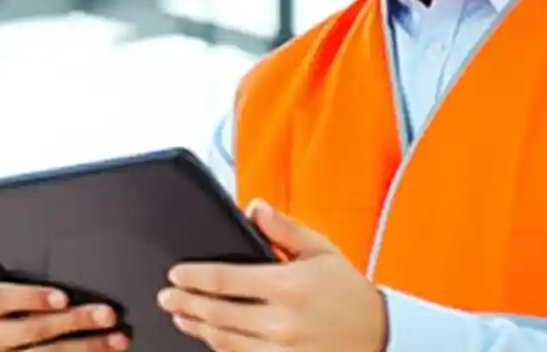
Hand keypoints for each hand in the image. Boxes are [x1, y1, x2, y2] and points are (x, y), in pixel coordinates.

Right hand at [0, 282, 129, 350]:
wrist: (14, 344)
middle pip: (31, 329)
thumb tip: (83, 274)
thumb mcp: (24, 296)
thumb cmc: (26, 310)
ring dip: (88, 347)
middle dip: (74, 321)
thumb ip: (42, 286)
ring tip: (118, 340)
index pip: (0, 298)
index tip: (64, 298)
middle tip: (108, 314)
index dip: (32, 297)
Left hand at [157, 199, 388, 350]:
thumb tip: (254, 207)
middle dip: (186, 304)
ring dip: (198, 329)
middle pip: (218, 313)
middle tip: (166, 298)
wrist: (380, 336)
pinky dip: (222, 349)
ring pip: (226, 341)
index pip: (227, 280)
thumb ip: (284, 228)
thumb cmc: (347, 291)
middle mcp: (283, 321)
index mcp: (289, 285)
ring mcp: (284, 351)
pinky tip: (211, 339)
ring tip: (181, 318)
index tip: (175, 275)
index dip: (194, 278)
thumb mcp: (320, 250)